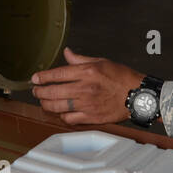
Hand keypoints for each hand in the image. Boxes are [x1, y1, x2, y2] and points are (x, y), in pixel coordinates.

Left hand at [30, 47, 144, 124]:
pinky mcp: (91, 117)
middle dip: (40, 91)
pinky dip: (62, 116)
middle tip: (36, 90)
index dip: (42, 77)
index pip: (58, 74)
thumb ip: (80, 59)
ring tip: (43, 101)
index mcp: (87, 72)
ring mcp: (87, 104)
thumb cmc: (122, 78)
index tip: (35, 78)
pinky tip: (60, 112)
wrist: (137, 96)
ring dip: (46, 104)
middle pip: (53, 91)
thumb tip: (67, 53)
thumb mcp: (101, 62)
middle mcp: (85, 88)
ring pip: (58, 106)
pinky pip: (70, 119)